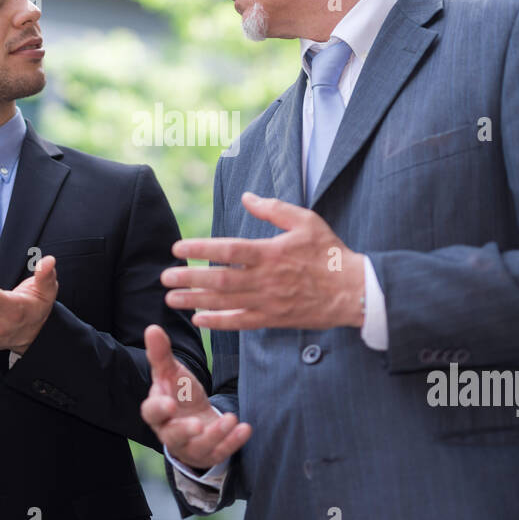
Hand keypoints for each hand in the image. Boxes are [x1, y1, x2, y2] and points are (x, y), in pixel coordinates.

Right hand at [139, 324, 249, 470]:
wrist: (196, 419)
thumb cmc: (179, 394)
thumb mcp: (171, 373)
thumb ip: (161, 354)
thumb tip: (152, 327)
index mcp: (157, 412)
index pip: (151, 413)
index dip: (159, 410)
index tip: (170, 404)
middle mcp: (170, 432)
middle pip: (173, 436)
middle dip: (185, 431)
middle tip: (197, 425)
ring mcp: (190, 447)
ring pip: (199, 446)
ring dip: (215, 435)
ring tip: (231, 418)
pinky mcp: (209, 454)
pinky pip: (220, 452)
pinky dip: (233, 442)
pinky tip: (245, 428)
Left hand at [161, 192, 365, 331]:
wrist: (354, 291)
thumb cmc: (330, 252)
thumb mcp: (306, 221)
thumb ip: (274, 209)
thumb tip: (247, 197)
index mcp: (271, 252)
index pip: (228, 250)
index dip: (200, 249)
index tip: (178, 248)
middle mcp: (266, 279)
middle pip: (220, 280)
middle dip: (189, 279)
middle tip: (164, 278)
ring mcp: (269, 301)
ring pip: (226, 303)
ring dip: (196, 301)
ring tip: (171, 300)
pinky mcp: (274, 318)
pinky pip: (242, 322)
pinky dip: (219, 322)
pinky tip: (200, 320)